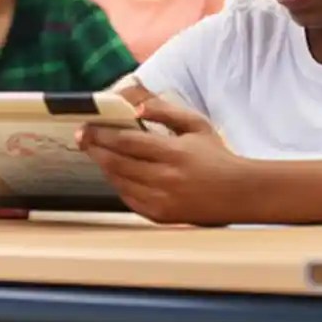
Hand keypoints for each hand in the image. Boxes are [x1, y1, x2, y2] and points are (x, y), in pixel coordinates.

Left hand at [80, 92, 247, 225]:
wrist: (239, 193)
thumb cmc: (216, 156)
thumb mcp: (195, 125)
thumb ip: (164, 112)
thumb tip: (135, 105)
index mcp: (173, 153)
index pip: (126, 142)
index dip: (102, 134)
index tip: (86, 128)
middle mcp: (165, 178)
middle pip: (117, 163)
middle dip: (95, 149)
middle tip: (82, 139)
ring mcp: (161, 200)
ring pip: (119, 182)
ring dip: (103, 166)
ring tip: (95, 153)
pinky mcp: (160, 216)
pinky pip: (128, 199)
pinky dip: (118, 185)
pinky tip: (114, 173)